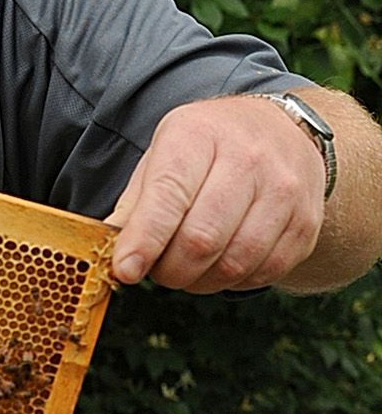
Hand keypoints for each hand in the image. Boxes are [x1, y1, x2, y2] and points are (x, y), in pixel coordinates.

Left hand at [106, 94, 326, 291]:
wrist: (284, 132)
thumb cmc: (208, 149)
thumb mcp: (164, 155)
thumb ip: (135, 203)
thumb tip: (108, 249)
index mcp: (199, 135)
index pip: (169, 196)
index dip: (144, 241)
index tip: (125, 271)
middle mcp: (248, 158)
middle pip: (201, 239)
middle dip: (169, 270)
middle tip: (158, 270)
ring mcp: (284, 190)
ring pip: (233, 263)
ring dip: (199, 281)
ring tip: (188, 268)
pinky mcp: (305, 222)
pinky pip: (262, 273)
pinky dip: (232, 281)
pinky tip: (221, 264)